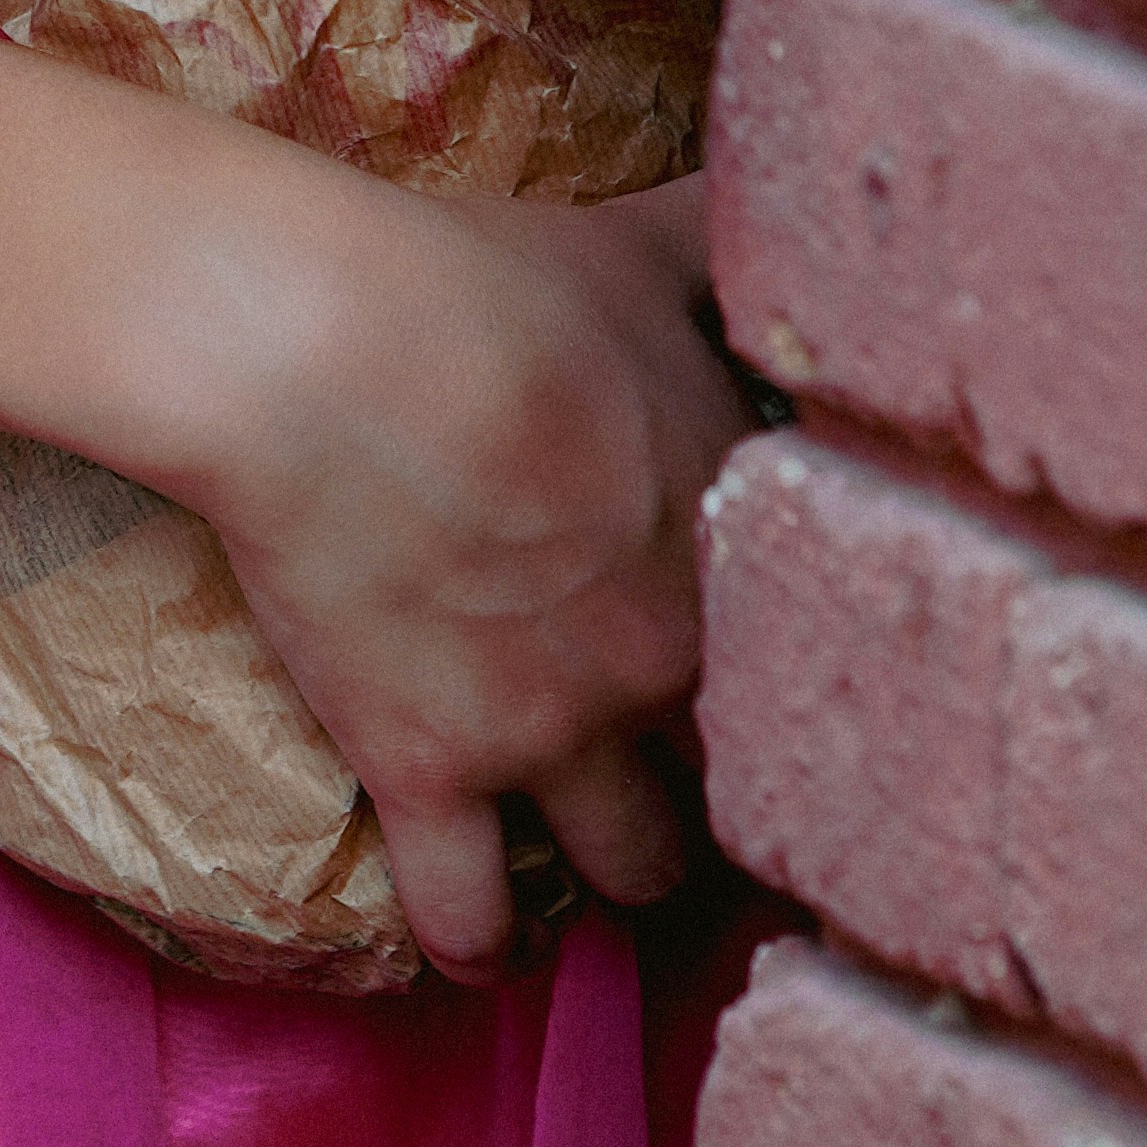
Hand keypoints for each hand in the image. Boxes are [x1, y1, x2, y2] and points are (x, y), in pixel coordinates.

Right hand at [192, 169, 747, 982]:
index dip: (807, 687)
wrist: (322, 343)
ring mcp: (550, 735)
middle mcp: (665, 663)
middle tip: (692, 768)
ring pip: (636, 875)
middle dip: (725, 789)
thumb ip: (719, 249)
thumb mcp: (632, 246)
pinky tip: (482, 937)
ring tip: (596, 844)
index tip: (784, 689)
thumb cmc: (479, 278)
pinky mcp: (429, 772)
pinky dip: (476, 941)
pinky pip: (469, 920)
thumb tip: (790, 204)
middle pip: (746, 791)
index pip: (824, 671)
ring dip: (619, 865)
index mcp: (732, 547)